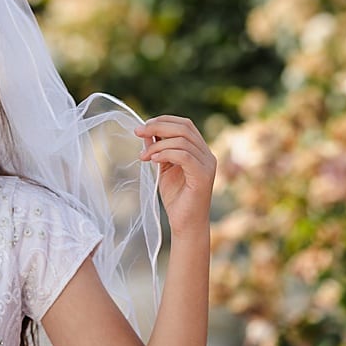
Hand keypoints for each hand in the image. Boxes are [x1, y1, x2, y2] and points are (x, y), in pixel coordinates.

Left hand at [137, 116, 215, 236]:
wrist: (186, 224)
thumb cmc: (177, 199)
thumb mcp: (163, 169)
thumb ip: (158, 150)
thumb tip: (146, 133)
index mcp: (199, 150)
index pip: (185, 124)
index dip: (163, 120)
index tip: (143, 127)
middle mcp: (207, 154)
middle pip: (184, 128)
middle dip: (158, 126)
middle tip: (138, 132)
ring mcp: (208, 165)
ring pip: (183, 140)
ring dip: (158, 145)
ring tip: (143, 156)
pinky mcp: (203, 176)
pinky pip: (184, 156)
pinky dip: (166, 154)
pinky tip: (153, 161)